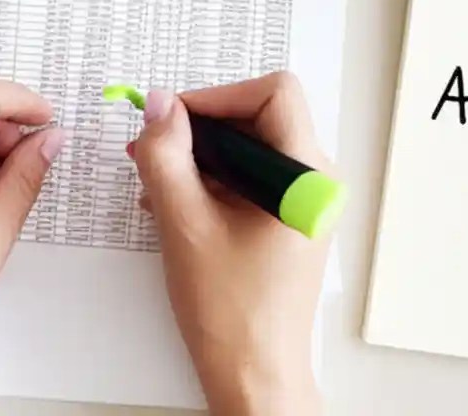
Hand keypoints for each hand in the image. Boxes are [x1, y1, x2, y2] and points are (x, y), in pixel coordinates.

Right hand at [132, 72, 330, 415]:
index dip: (216, 96)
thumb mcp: (184, 224)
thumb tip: (158, 105)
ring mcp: (304, 202)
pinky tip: (173, 204)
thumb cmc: (230, 312)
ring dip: (200, 157)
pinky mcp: (288, 220)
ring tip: (154, 181)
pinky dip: (211, 181)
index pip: (273, 93)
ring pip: (250, 148)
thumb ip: (167, 156)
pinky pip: (249, 178)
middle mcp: (316, 182)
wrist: (253, 374)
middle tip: (152, 146)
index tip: (171, 118)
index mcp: (306, 175)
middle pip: (260, 116)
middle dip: (200, 127)